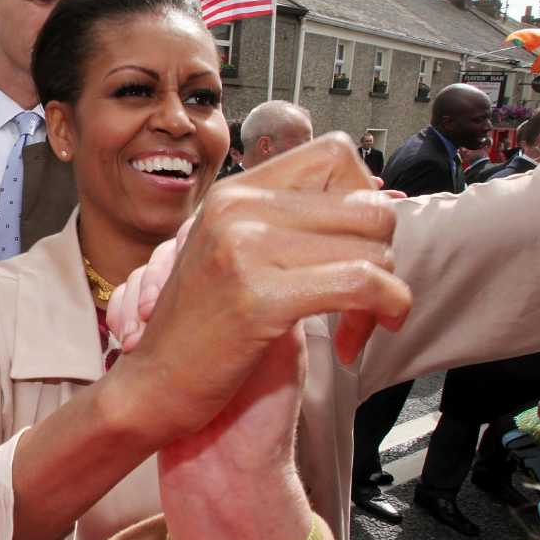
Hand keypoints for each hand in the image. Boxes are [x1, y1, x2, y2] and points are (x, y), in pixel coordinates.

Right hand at [144, 137, 409, 539]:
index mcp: (235, 192)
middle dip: (384, 254)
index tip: (357, 242)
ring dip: (386, 294)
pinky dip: (383, 310)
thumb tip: (379, 199)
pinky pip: (362, 284)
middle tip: (368, 297)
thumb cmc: (204, 329)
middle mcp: (239, 208)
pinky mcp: (262, 298)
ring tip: (358, 325)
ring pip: (374, 246)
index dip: (364, 196)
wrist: (153, 386)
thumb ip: (294, 223)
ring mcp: (246, 249)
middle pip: (368, 204)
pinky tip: (355, 342)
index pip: (337, 153)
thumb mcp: (240, 253)